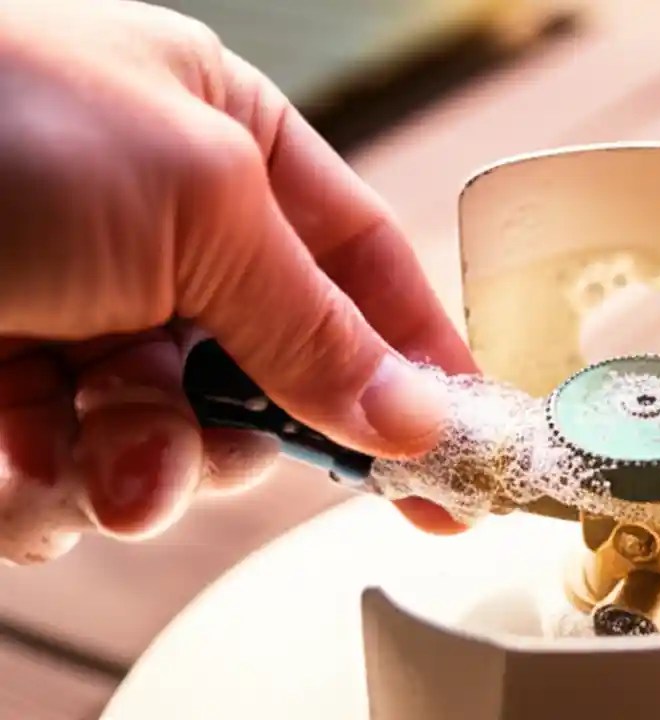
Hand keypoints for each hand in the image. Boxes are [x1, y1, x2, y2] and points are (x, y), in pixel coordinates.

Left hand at [0, 0, 473, 562]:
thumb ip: (316, 326)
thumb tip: (415, 414)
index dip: (422, 362)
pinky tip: (18, 452)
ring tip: (107, 461)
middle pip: (277, 375)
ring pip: (177, 440)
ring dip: (150, 469)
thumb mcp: (200, 203)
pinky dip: (55, 485)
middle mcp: (163, 232)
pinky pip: (76, 472)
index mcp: (230, 147)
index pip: (367, 268)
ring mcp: (84, 312)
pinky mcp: (6, 388)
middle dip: (257, 434)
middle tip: (238, 456)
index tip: (465, 455)